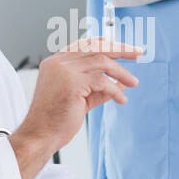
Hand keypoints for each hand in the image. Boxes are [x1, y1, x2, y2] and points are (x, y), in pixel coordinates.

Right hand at [12, 37, 142, 160]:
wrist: (41, 134)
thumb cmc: (56, 119)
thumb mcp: (81, 98)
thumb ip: (99, 87)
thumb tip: (121, 82)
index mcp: (56, 62)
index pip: (84, 44)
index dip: (105, 43)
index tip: (122, 47)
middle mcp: (58, 62)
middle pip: (95, 47)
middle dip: (120, 49)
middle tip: (137, 53)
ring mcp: (64, 70)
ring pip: (101, 62)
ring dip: (121, 72)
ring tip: (133, 82)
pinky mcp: (72, 82)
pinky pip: (102, 81)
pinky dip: (115, 90)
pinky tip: (121, 99)